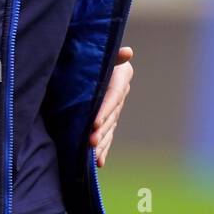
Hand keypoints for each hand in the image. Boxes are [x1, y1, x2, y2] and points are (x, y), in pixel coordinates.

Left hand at [90, 46, 132, 167]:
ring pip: (109, 129)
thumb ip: (113, 55)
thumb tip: (128, 52)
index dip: (104, 111)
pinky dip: (103, 149)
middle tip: (90, 142)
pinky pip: (108, 135)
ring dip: (102, 143)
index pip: (113, 97)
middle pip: (111, 116)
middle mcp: (120, 94)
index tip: (94, 123)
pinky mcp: (108, 118)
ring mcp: (115, 108)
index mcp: (121, 76)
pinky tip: (98, 162)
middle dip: (101, 131)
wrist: (86, 58)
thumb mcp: (100, 51)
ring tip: (93, 156)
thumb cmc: (91, 50)